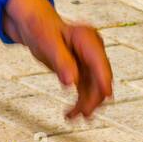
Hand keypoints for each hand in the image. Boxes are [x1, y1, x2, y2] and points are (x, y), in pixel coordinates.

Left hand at [3, 0, 113, 118]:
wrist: (36, 25)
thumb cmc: (41, 29)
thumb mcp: (48, 44)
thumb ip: (61, 62)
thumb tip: (72, 84)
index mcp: (87, 38)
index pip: (99, 61)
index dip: (104, 79)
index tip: (106, 96)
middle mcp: (92, 49)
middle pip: (99, 77)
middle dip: (93, 97)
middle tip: (82, 114)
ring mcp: (89, 60)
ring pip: (94, 87)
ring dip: (86, 103)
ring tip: (72, 117)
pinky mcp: (82, 69)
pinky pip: (85, 88)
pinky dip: (79, 101)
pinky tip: (70, 113)